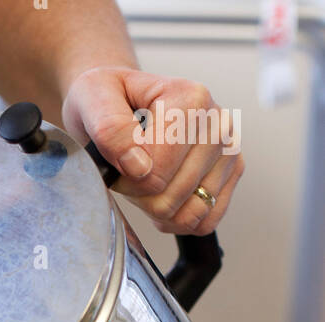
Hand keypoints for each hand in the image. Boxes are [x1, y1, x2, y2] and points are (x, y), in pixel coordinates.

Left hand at [62, 67, 243, 235]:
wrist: (122, 96)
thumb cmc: (112, 96)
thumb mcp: (94, 98)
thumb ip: (111, 130)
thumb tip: (138, 166)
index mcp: (192, 99)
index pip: (157, 174)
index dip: (127, 181)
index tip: (118, 162)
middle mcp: (218, 123)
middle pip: (173, 198)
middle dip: (141, 196)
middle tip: (130, 171)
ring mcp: (228, 150)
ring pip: (190, 214)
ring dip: (158, 209)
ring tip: (146, 181)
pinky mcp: (231, 172)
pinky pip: (206, 221)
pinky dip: (179, 219)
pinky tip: (164, 196)